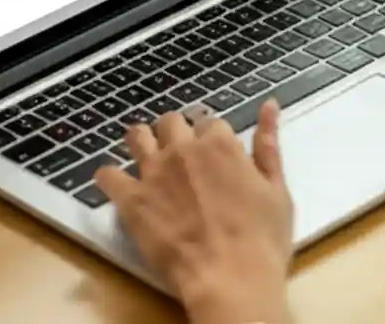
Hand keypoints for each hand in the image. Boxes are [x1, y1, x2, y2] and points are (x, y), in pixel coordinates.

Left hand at [95, 101, 293, 323]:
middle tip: (182, 155)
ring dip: (141, 140)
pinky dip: (110, 176)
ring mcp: (154, 172)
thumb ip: (268, 146)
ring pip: (137, 136)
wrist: (230, 278)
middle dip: (176, 133)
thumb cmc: (261, 239)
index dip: (212, 137)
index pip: (210, 122)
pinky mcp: (131, 200)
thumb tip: (268, 105)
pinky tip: (117, 183)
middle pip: (171, 122)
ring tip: (147, 155)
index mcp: (220, 144)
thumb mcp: (276, 189)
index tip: (214, 153)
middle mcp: (183, 149)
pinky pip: (108, 175)